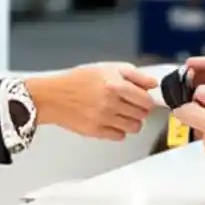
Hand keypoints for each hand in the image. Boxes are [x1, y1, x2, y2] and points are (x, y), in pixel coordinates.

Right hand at [26, 63, 157, 140]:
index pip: (146, 100)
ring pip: (134, 127)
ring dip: (131, 121)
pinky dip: (119, 131)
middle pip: (142, 114)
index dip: (147, 100)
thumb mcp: (107, 68)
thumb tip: (152, 84)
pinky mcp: (96, 131)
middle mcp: (111, 102)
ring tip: (121, 114)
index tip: (143, 99)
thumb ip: (134, 75)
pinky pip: (120, 136)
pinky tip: (111, 121)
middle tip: (129, 105)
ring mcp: (104, 118)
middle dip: (139, 110)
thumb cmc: (78, 80)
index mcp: (115, 84)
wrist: (52, 96)